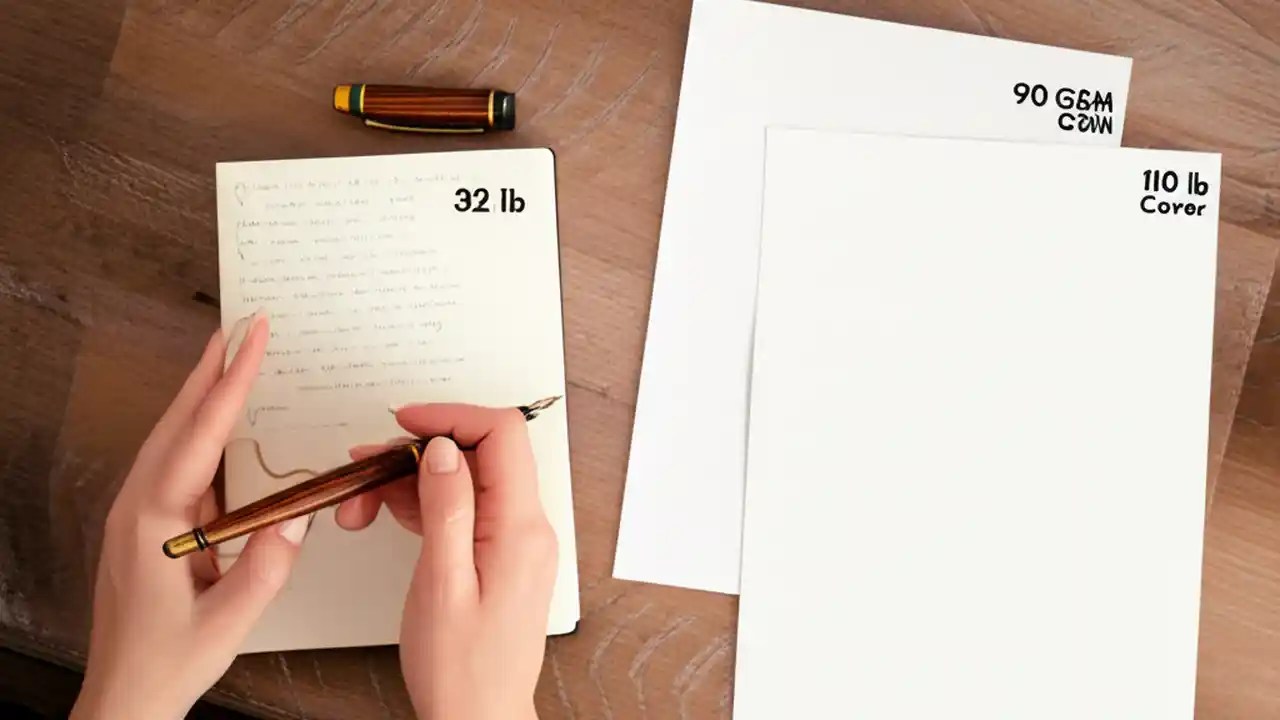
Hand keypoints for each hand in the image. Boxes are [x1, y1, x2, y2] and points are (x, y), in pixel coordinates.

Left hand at [73, 314, 304, 719]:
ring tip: (233, 358)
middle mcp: (141, 508)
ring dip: (205, 396)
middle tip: (239, 326)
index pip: (199, 437)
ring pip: (177, 439)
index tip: (250, 340)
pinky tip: (225, 425)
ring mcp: (144, 515)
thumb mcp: (229, 621)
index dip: (230, 384)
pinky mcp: (154, 527)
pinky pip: (183, 466)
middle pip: (179, 422)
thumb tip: (296, 519)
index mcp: (153, 522)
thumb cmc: (166, 663)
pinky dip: (205, 433)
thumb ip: (266, 568)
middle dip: (211, 370)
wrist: (126, 696)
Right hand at [336, 405, 558, 719]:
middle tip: (365, 468)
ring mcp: (515, 543)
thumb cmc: (462, 670)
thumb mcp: (442, 583)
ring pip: (466, 483)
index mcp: (520, 529)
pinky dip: (424, 508)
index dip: (452, 417)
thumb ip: (447, 509)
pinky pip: (464, 512)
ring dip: (412, 483)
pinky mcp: (499, 557)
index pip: (502, 436)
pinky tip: (385, 516)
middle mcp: (526, 529)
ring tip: (361, 504)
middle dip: (419, 452)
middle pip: (480, 456)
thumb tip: (444, 449)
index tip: (404, 421)